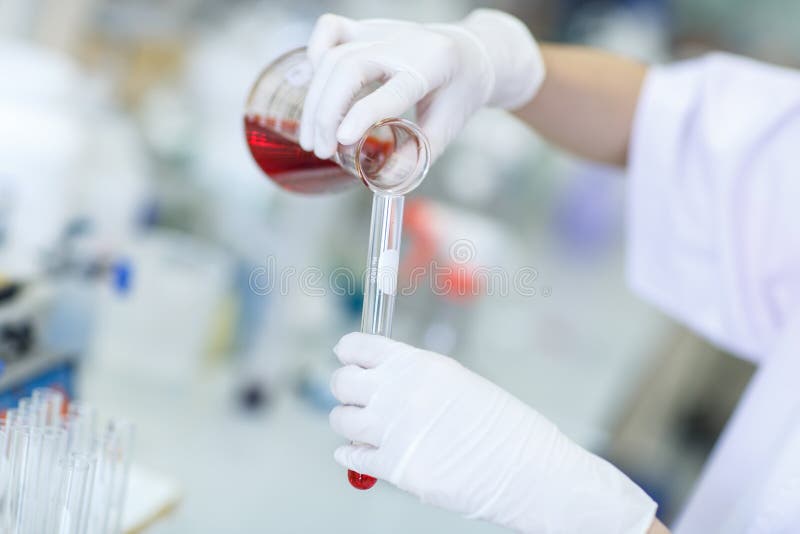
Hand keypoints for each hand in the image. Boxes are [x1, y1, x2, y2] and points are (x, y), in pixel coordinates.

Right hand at [300, 10, 544, 160]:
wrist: (471, 53)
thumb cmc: (459, 91)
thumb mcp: (448, 125)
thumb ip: (419, 153)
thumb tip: (386, 181)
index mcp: (432, 66)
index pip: (392, 89)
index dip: (363, 114)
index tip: (341, 141)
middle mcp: (404, 42)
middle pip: (350, 68)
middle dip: (327, 113)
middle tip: (321, 150)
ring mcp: (382, 31)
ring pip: (334, 56)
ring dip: (315, 99)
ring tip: (313, 138)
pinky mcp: (367, 28)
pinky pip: (330, 29)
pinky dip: (314, 53)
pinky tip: (314, 87)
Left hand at [330, 333, 656, 532]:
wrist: (527, 469)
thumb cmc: (504, 427)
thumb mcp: (458, 383)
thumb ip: (416, 380)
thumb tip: (382, 381)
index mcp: (416, 364)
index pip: (358, 347)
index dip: (349, 354)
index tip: (350, 360)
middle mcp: (398, 392)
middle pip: (341, 382)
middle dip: (345, 388)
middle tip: (357, 398)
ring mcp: (392, 431)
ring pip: (341, 420)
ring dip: (349, 423)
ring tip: (365, 429)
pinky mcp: (394, 468)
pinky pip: (351, 457)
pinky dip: (352, 455)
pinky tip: (362, 454)